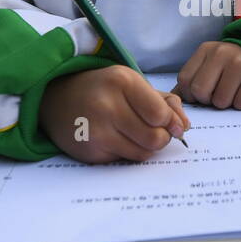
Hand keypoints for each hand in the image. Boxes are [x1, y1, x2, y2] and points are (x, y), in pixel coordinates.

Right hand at [38, 65, 189, 163]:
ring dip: (146, 148)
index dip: (172, 123)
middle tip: (156, 132)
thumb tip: (184, 127)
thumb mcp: (133, 84)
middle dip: (162, 138)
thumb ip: (165, 102)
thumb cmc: (103, 90)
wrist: (56, 99)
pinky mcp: (90, 151)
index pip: (160, 114)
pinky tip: (117, 139)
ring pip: (142, 153)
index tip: (173, 125)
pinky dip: (127, 153)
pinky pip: (124, 160)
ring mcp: (96, 131)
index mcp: (122, 81)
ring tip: (136, 134)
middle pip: (155, 138)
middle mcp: (107, 105)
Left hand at [174, 41, 240, 109]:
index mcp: (205, 50)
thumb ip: (189, 81)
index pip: (185, 80)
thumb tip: (172, 100)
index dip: (190, 94)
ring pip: (221, 101)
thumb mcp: (207, 66)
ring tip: (231, 92)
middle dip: (207, 100)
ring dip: (225, 103)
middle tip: (216, 95)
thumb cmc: (228, 67)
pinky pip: (240, 103)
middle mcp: (222, 52)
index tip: (201, 93)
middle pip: (200, 91)